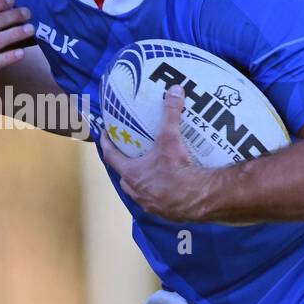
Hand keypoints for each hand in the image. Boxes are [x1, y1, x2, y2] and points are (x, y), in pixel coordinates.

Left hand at [100, 85, 219, 221]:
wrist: (198, 198)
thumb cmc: (177, 170)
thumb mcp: (171, 139)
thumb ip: (171, 114)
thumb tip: (174, 90)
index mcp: (132, 173)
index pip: (111, 157)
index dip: (107, 144)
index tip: (105, 135)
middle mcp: (137, 190)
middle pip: (124, 177)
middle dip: (125, 166)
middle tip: (131, 155)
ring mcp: (150, 204)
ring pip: (138, 192)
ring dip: (141, 182)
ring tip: (150, 171)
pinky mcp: (165, 213)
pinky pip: (156, 202)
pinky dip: (158, 194)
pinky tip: (169, 187)